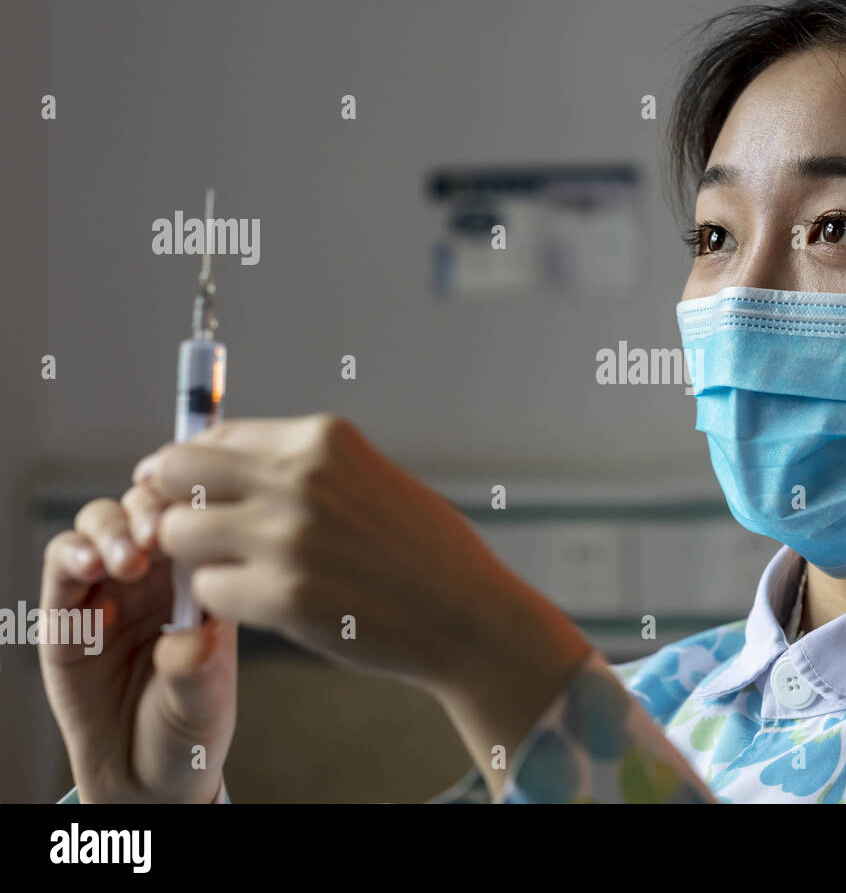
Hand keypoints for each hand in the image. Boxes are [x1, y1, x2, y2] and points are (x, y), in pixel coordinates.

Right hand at [38, 495, 235, 802]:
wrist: (143, 773)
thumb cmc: (187, 731)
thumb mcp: (204, 706)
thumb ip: (197, 672)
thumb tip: (192, 641)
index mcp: (210, 582)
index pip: (206, 520)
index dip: (201, 504)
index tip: (202, 510)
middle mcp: (162, 575)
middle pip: (153, 505)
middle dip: (153, 506)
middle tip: (156, 535)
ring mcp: (114, 587)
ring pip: (106, 520)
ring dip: (113, 526)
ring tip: (124, 559)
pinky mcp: (69, 609)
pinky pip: (64, 562)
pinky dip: (72, 553)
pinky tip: (88, 567)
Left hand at [130, 414, 510, 689]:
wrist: (468, 615)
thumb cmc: (425, 550)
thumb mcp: (370, 478)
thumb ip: (300, 468)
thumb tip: (222, 464)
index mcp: (323, 440)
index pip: (214, 436)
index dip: (188, 465)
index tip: (181, 488)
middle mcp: (299, 478)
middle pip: (177, 473)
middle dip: (172, 503)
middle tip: (185, 530)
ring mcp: (287, 538)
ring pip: (179, 535)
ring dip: (195, 556)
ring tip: (233, 569)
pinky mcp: (281, 597)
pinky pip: (207, 590)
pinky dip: (223, 599)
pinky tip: (261, 601)